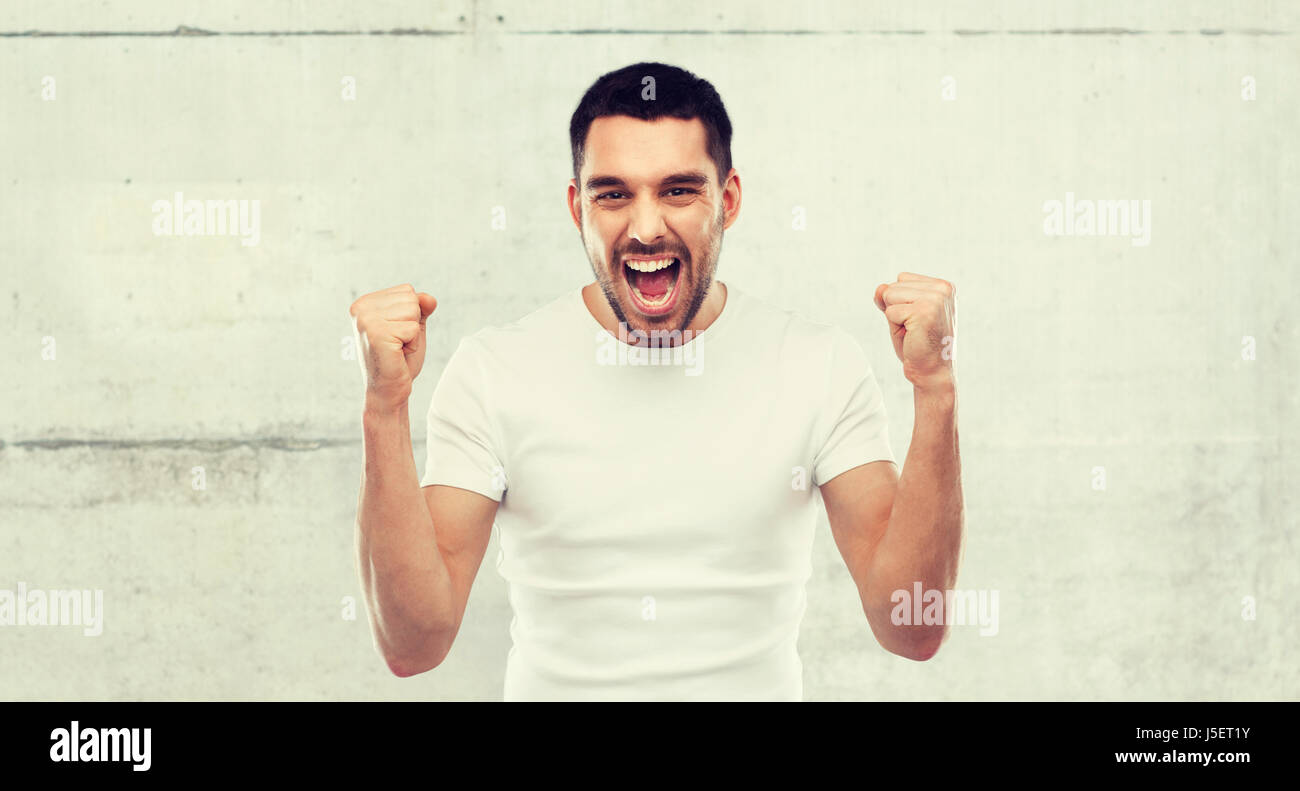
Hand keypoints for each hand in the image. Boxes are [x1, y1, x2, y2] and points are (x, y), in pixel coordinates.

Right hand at [349, 284, 437, 410]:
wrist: (389, 390)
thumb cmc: (400, 359)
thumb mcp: (413, 326)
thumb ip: (421, 307)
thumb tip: (429, 298)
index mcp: (365, 303)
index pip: (406, 290)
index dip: (411, 315)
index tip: (396, 333)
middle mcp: (361, 309)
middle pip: (411, 299)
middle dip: (412, 324)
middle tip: (398, 343)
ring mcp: (366, 320)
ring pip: (413, 311)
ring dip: (412, 334)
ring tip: (397, 348)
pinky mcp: (376, 334)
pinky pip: (413, 328)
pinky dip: (412, 344)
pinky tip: (397, 354)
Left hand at [873, 272, 955, 390]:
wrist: (931, 372)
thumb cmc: (917, 344)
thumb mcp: (901, 314)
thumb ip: (889, 297)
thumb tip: (879, 287)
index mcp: (942, 286)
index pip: (901, 279)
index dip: (900, 302)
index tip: (917, 319)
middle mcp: (942, 289)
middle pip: (893, 286)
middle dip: (896, 310)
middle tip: (914, 329)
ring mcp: (935, 299)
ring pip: (889, 296)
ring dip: (895, 318)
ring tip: (913, 331)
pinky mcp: (924, 311)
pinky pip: (890, 312)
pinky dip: (895, 327)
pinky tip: (913, 336)